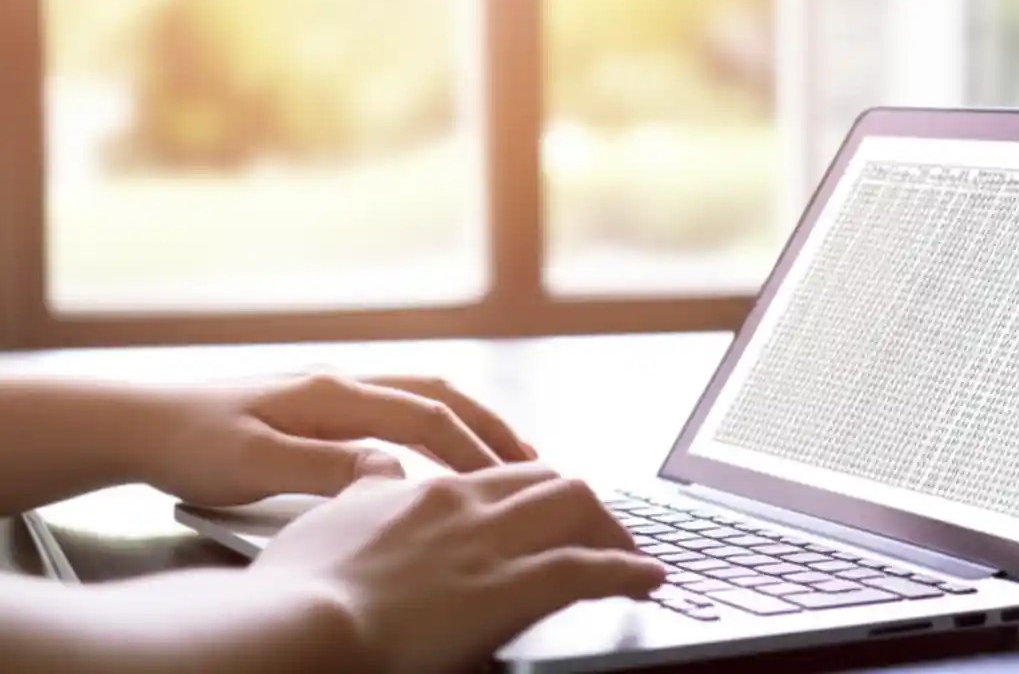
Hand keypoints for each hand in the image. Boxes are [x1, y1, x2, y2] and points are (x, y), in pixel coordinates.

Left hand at [138, 373, 535, 506]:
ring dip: (468, 421)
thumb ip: (328, 467)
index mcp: (331, 394)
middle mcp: (339, 382)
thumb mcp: (255, 465)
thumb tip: (397, 470)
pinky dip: (436, 423)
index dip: (472, 451)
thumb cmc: (189, 443)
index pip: (425, 418)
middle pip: (438, 394)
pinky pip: (397, 404)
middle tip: (533, 460)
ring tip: (504, 451)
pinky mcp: (318, 403)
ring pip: (421, 394)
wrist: (138, 421)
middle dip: (490, 426)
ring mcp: (330, 389)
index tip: (508, 483)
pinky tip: (439, 445)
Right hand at [251, 464, 663, 672]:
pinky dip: (628, 570)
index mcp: (431, 491)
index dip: (537, 489)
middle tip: (600, 532)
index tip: (549, 509)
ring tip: (631, 556)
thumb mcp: (330, 516)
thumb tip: (378, 464)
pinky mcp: (515, 587)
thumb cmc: (303, 584)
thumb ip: (364, 486)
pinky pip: (592, 569)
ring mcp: (495, 542)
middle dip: (583, 505)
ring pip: (580, 508)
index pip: (504, 473)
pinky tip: (647, 578)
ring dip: (613, 530)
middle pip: (552, 482)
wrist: (300, 624)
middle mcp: (472, 504)